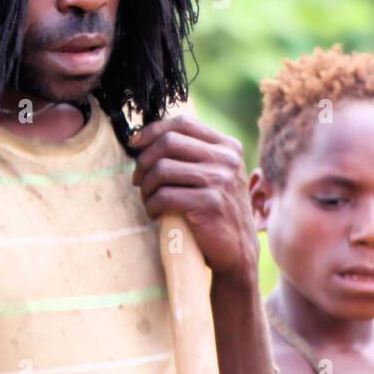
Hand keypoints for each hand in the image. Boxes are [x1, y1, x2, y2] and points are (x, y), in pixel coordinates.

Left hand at [130, 114, 257, 282]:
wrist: (238, 250)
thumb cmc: (218, 210)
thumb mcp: (217, 174)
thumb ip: (195, 155)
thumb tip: (147, 140)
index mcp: (228, 146)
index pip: (184, 123)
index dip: (153, 130)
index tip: (135, 144)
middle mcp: (226, 159)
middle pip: (169, 142)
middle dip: (144, 161)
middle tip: (138, 180)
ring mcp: (220, 180)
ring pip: (162, 169)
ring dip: (146, 186)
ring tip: (148, 200)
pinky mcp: (209, 204)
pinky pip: (165, 196)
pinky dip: (152, 205)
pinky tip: (155, 213)